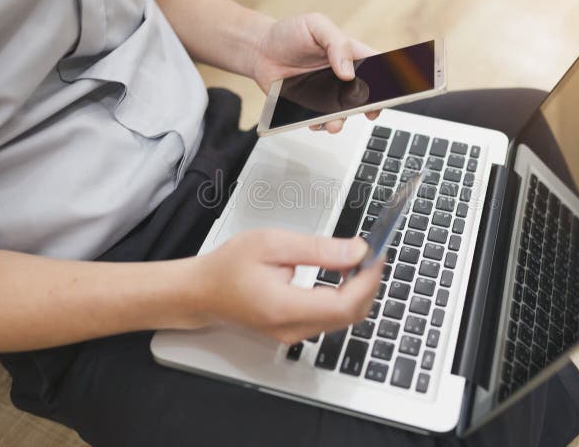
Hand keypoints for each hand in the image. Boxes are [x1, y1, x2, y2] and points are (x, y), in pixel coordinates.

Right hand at [185, 229, 382, 343]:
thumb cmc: (229, 266)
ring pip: (345, 319)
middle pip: (350, 315)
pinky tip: (344, 274)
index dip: (368, 280)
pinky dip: (346, 297)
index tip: (376, 255)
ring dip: (359, 290)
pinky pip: (332, 319)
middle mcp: (292, 329)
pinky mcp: (296, 332)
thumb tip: (357, 251)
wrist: (202, 291)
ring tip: (359, 260)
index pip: (344, 304)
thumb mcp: (273, 244)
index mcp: (284, 308)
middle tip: (372, 253)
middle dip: (369, 284)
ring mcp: (294, 335)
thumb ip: (318, 249)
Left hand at [252, 13, 379, 132]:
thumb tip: (347, 72)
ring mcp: (327, 94)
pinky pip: (320, 121)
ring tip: (333, 123)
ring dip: (341, 121)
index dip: (389, 79)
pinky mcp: (310, 107)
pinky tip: (314, 121)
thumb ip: (336, 43)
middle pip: (364, 96)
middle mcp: (342, 77)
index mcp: (349, 55)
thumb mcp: (315, 25)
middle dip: (369, 107)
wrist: (259, 49)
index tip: (392, 90)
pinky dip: (320, 124)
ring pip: (343, 114)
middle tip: (369, 112)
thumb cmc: (289, 33)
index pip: (376, 67)